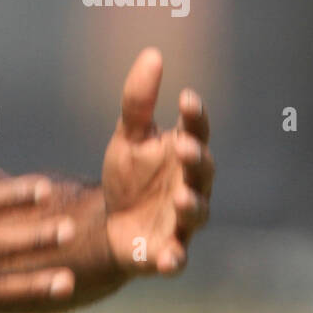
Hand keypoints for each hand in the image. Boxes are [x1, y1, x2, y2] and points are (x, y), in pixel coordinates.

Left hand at [101, 48, 212, 276]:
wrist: (109, 224)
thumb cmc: (128, 175)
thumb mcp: (127, 135)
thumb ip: (138, 100)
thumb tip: (153, 53)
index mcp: (183, 152)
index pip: (196, 130)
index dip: (195, 115)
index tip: (186, 97)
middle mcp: (191, 185)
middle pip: (203, 170)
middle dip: (197, 158)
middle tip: (185, 146)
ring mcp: (182, 221)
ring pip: (196, 213)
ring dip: (191, 206)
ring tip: (180, 198)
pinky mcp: (168, 252)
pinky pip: (177, 258)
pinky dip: (175, 259)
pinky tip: (168, 259)